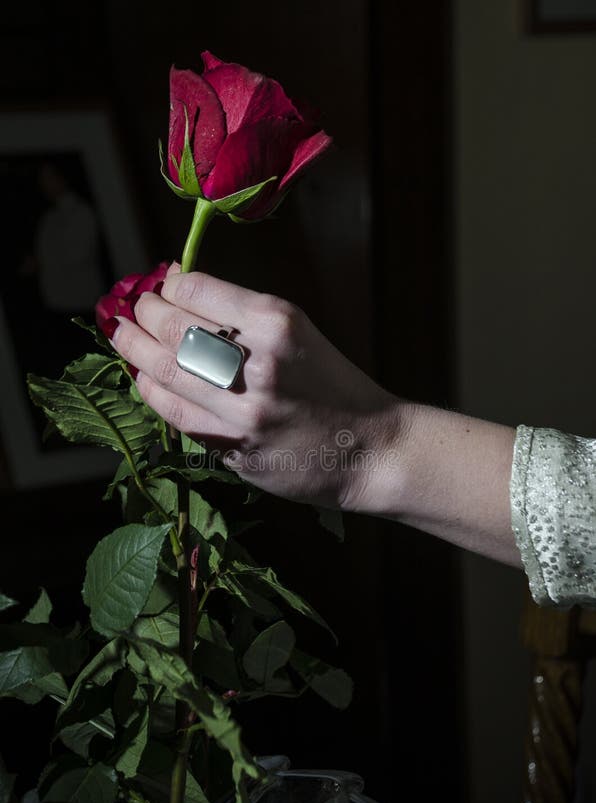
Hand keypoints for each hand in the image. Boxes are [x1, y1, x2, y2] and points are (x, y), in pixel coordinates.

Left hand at [110, 268, 400, 509]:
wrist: (372, 449)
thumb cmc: (335, 386)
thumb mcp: (300, 333)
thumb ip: (243, 317)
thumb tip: (180, 293)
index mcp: (277, 323)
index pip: (196, 291)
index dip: (167, 285)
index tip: (159, 286)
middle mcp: (256, 364)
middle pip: (173, 329)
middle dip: (143, 314)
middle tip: (132, 310)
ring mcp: (242, 411)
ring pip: (165, 373)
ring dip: (134, 352)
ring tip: (123, 337)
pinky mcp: (234, 448)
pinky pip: (177, 415)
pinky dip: (153, 393)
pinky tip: (144, 379)